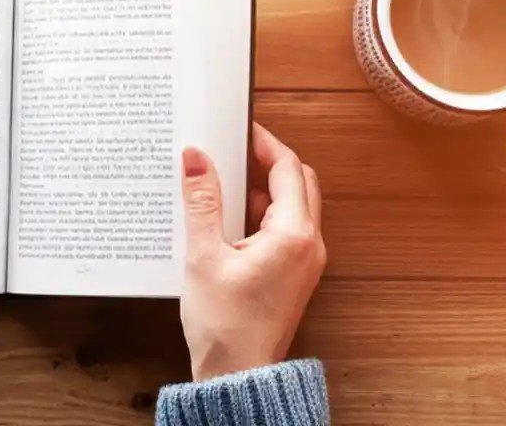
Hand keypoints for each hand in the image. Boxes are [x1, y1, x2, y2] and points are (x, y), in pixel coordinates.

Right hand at [179, 123, 325, 380]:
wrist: (238, 376)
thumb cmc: (225, 326)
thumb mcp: (203, 256)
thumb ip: (201, 201)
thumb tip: (195, 158)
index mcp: (294, 234)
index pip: (288, 168)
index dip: (264, 143)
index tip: (241, 129)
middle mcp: (310, 245)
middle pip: (299, 183)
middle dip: (269, 162)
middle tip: (234, 151)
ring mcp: (306, 262)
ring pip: (293, 207)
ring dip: (264, 190)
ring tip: (224, 184)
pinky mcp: (294, 275)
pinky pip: (287, 231)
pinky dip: (263, 215)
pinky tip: (229, 220)